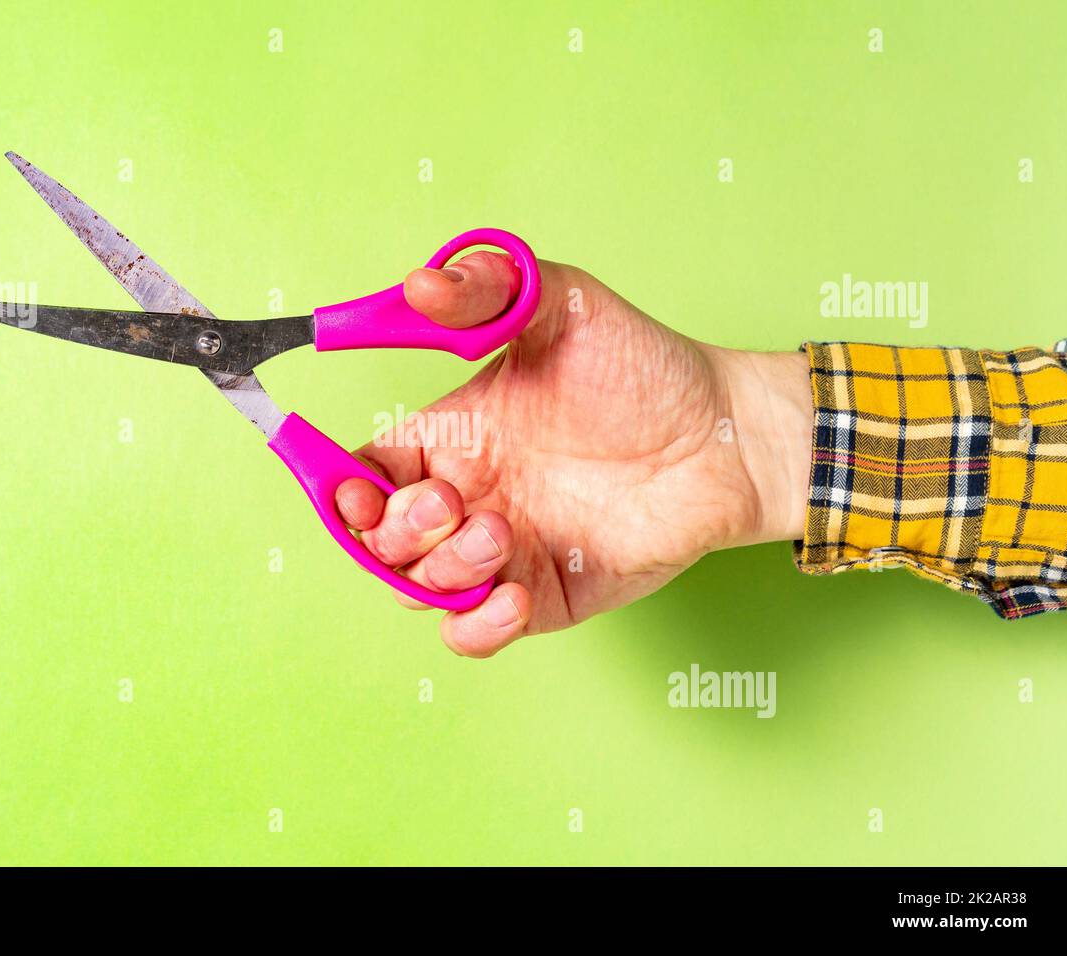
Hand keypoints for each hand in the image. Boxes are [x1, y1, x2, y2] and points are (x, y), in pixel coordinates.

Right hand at [336, 252, 812, 656]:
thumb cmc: (643, 367)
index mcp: (453, 437)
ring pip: (422, 590)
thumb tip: (416, 285)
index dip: (342, 489)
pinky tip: (512, 598)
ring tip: (502, 535)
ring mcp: (501, 553)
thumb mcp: (562, 305)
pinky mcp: (542, 598)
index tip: (355, 490)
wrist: (723, 438)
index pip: (365, 474)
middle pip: (380, 541)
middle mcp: (468, 497)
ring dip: (443, 573)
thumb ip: (488, 288)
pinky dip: (476, 628)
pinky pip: (476, 634)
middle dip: (397, 532)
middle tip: (452, 505)